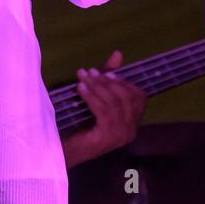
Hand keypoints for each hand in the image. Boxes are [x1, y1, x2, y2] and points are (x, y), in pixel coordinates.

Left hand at [61, 50, 147, 168]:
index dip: (125, 82)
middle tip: (91, 71)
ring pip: (114, 103)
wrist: (64, 150)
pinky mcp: (107, 138)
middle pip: (126, 98)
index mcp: (132, 122)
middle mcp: (131, 130)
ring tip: (83, 77)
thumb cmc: (80, 124)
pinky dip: (92, 97)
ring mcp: (120, 135)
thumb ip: (108, 78)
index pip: (140, 98)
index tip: (107, 73)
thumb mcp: (97, 97)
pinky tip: (81, 88)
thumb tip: (118, 53)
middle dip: (108, 81)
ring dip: (97, 86)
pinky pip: (103, 111)